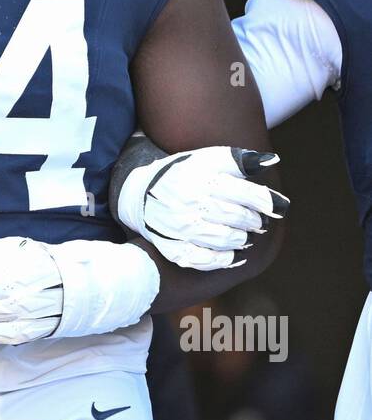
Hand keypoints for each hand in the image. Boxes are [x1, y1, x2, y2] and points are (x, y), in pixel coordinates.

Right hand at [117, 145, 288, 270]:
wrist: (142, 193)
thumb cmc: (183, 174)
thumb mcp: (207, 159)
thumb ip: (238, 160)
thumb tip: (271, 161)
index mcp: (199, 179)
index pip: (241, 192)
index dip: (265, 200)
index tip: (278, 207)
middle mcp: (188, 203)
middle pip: (235, 217)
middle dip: (253, 221)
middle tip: (259, 222)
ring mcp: (179, 228)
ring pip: (223, 240)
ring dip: (241, 239)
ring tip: (244, 235)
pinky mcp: (173, 248)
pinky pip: (203, 261)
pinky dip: (222, 259)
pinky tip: (230, 254)